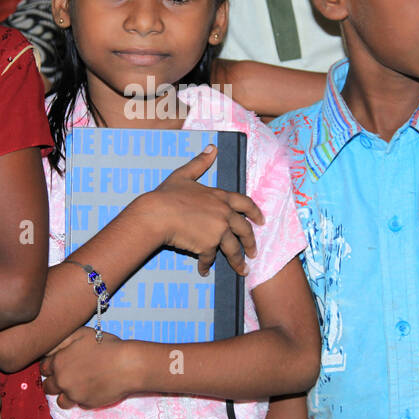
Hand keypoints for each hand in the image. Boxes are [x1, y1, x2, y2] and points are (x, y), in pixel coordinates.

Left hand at [41, 328, 133, 409]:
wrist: (127, 365)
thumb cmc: (106, 346)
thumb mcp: (81, 334)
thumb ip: (61, 340)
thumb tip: (48, 349)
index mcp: (58, 363)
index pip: (43, 369)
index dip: (51, 366)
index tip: (59, 365)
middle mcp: (62, 381)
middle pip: (48, 387)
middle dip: (55, 382)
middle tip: (69, 375)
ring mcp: (73, 395)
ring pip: (60, 401)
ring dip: (66, 395)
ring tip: (78, 386)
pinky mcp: (86, 404)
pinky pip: (78, 405)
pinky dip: (83, 399)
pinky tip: (93, 388)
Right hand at [134, 146, 264, 275]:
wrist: (156, 214)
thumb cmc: (167, 194)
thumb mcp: (184, 175)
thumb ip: (200, 163)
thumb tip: (212, 148)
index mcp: (220, 197)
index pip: (245, 204)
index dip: (255, 212)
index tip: (261, 221)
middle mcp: (224, 214)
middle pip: (244, 230)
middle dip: (250, 242)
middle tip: (253, 252)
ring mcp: (218, 231)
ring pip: (234, 249)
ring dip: (238, 261)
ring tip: (242, 270)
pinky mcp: (208, 246)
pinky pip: (210, 258)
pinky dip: (206, 265)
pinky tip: (204, 271)